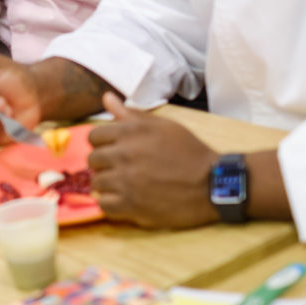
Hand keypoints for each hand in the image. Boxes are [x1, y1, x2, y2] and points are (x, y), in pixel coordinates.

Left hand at [87, 92, 219, 228]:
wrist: (213, 184)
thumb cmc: (189, 151)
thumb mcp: (162, 125)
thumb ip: (130, 113)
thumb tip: (106, 98)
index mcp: (130, 132)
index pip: (93, 136)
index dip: (103, 143)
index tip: (115, 150)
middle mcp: (123, 154)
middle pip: (92, 160)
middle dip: (104, 164)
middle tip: (121, 169)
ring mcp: (126, 181)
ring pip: (96, 182)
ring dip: (108, 185)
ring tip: (125, 185)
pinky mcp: (131, 206)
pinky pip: (104, 205)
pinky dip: (111, 204)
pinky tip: (125, 200)